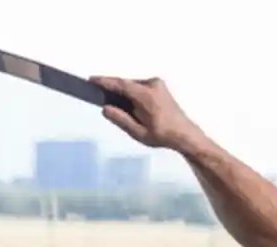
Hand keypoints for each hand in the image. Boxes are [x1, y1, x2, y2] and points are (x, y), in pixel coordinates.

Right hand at [88, 76, 207, 152]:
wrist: (184, 134)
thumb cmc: (162, 135)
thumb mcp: (138, 132)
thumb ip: (121, 119)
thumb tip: (106, 108)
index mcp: (147, 96)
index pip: (121, 84)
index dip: (105, 81)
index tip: (92, 80)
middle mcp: (152, 85)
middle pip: (127, 84)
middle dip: (113, 88)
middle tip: (98, 93)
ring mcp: (157, 84)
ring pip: (133, 85)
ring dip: (123, 92)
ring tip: (113, 102)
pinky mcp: (160, 87)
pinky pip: (140, 87)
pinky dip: (132, 93)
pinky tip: (127, 103)